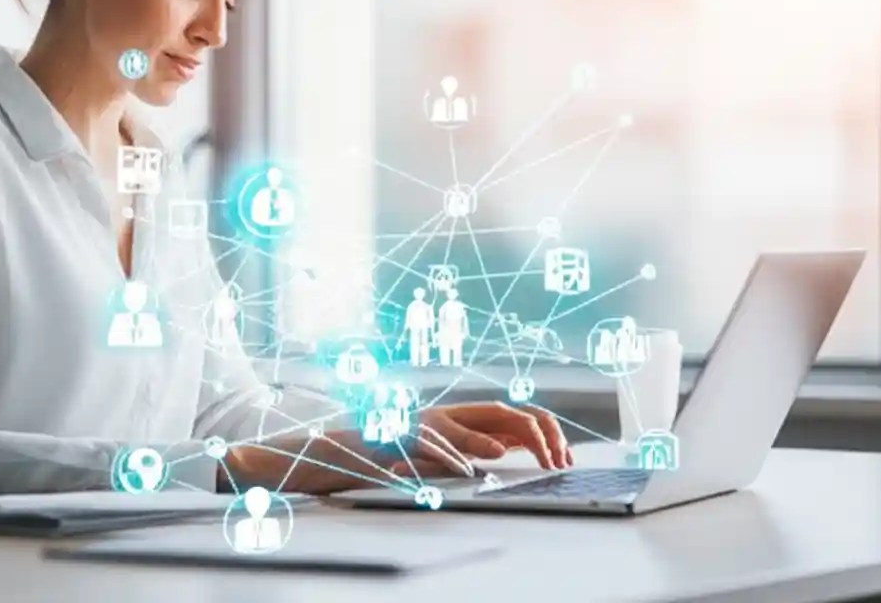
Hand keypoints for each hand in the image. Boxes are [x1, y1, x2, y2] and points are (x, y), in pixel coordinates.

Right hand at [218, 402, 571, 493]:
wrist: (316, 457)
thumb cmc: (374, 463)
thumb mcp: (427, 459)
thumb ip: (461, 452)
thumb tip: (503, 457)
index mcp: (453, 419)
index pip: (510, 416)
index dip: (543, 432)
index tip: (564, 458)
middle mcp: (441, 414)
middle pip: (502, 413)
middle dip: (538, 434)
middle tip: (558, 462)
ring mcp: (417, 423)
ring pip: (468, 422)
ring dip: (496, 442)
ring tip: (516, 459)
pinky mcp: (393, 438)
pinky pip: (428, 443)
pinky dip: (451, 454)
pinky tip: (467, 468)